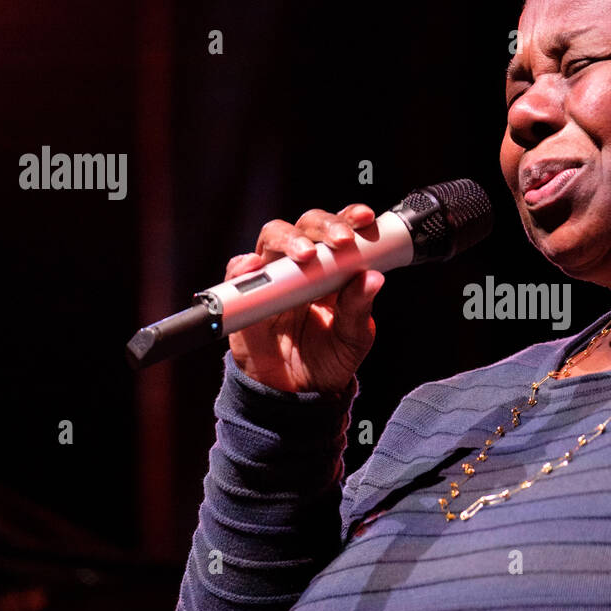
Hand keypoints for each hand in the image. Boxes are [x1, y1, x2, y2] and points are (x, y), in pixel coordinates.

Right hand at [225, 203, 383, 392]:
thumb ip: (359, 309)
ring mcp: (272, 277)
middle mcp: (302, 265)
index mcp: (334, 269)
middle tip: (341, 241)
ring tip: (305, 254)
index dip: (350, 218)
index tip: (365, 219)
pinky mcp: (246, 296)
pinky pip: (238, 272)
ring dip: (288, 240)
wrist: (298, 392)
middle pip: (307, 226)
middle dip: (325, 225)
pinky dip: (243, 265)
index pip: (340, 232)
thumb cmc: (329, 358)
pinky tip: (254, 265)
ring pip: (272, 238)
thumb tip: (373, 278)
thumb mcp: (353, 338)